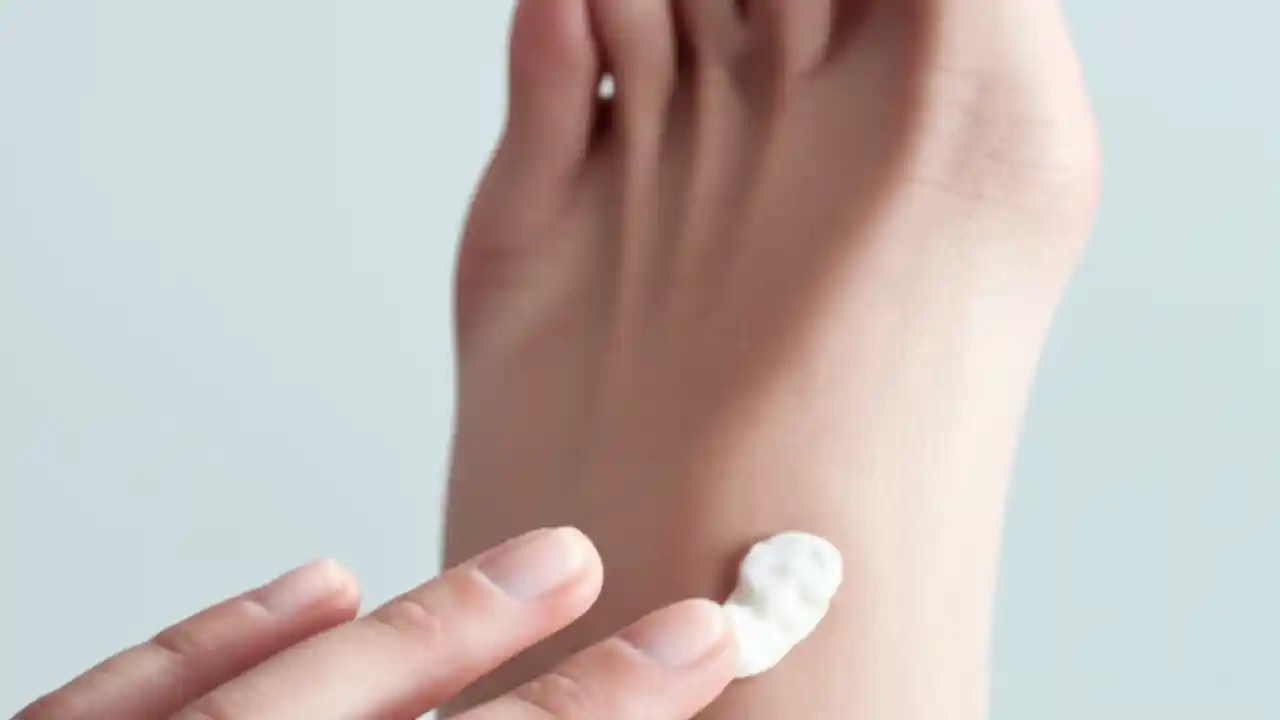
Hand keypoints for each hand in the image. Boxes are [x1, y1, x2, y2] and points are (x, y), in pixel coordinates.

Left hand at [20, 528, 736, 718]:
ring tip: (535, 566)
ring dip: (418, 629)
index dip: (604, 709)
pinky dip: (225, 632)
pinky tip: (320, 579)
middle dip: (540, 669)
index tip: (700, 645)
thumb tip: (522, 707)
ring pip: (269, 694)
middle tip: (655, 606)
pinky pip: (120, 698)